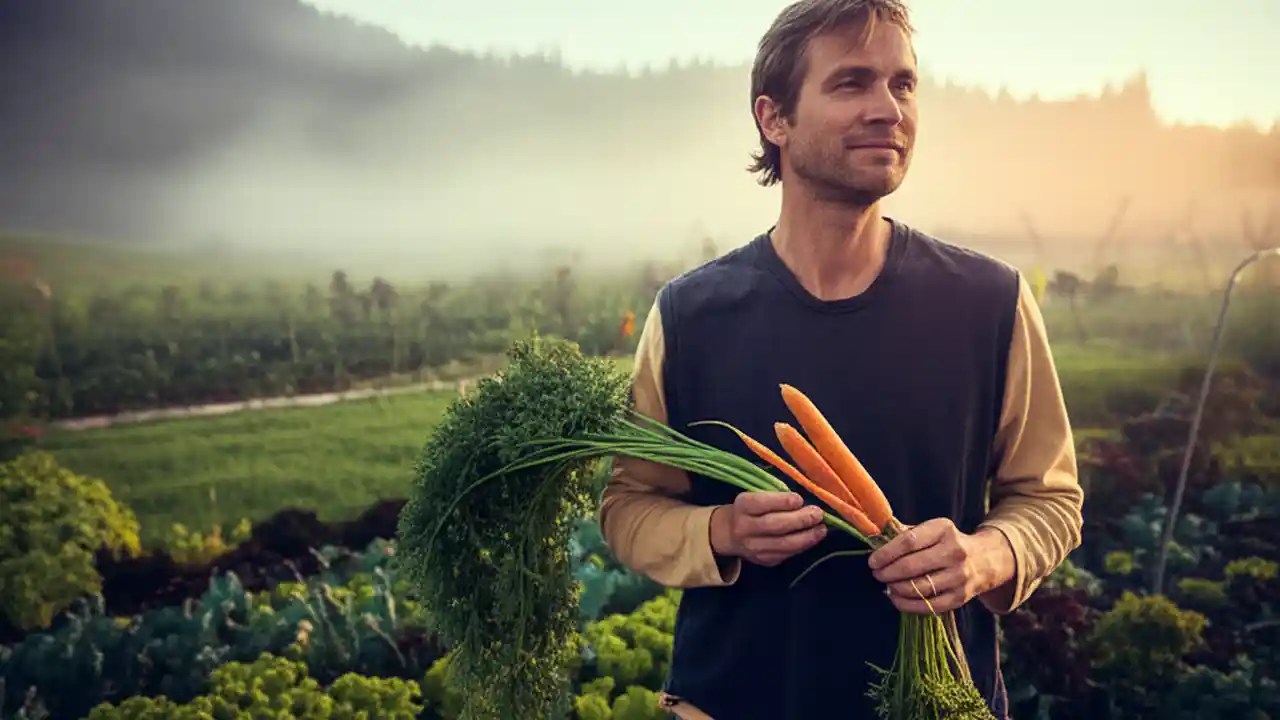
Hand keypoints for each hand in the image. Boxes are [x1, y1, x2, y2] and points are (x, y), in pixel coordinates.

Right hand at [710, 491, 826, 566]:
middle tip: (817, 514)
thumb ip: (775, 497)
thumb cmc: (751, 509)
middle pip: (774, 525)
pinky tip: (813, 538)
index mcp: (742, 506)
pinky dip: (802, 546)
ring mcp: (753, 548)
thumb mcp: (755, 496)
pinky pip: (786, 554)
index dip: (782, 502)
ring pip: (783, 544)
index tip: (799, 499)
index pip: (760, 504)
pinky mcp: (764, 560)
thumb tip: (805, 501)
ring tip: (821, 529)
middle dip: (799, 520)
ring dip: (806, 537)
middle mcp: (744, 528)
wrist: (730, 533)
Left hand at [866, 518, 1014, 613]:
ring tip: (887, 584)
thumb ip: (904, 533)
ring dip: (895, 588)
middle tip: (876, 574)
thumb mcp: (932, 530)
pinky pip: (928, 606)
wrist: (985, 559)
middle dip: (887, 572)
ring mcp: (959, 576)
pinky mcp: (960, 598)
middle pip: (911, 566)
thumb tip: (873, 540)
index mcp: (943, 529)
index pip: (908, 541)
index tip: (872, 561)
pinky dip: (906, 604)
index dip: (886, 553)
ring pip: (918, 587)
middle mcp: (954, 552)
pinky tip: (895, 598)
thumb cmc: (947, 542)